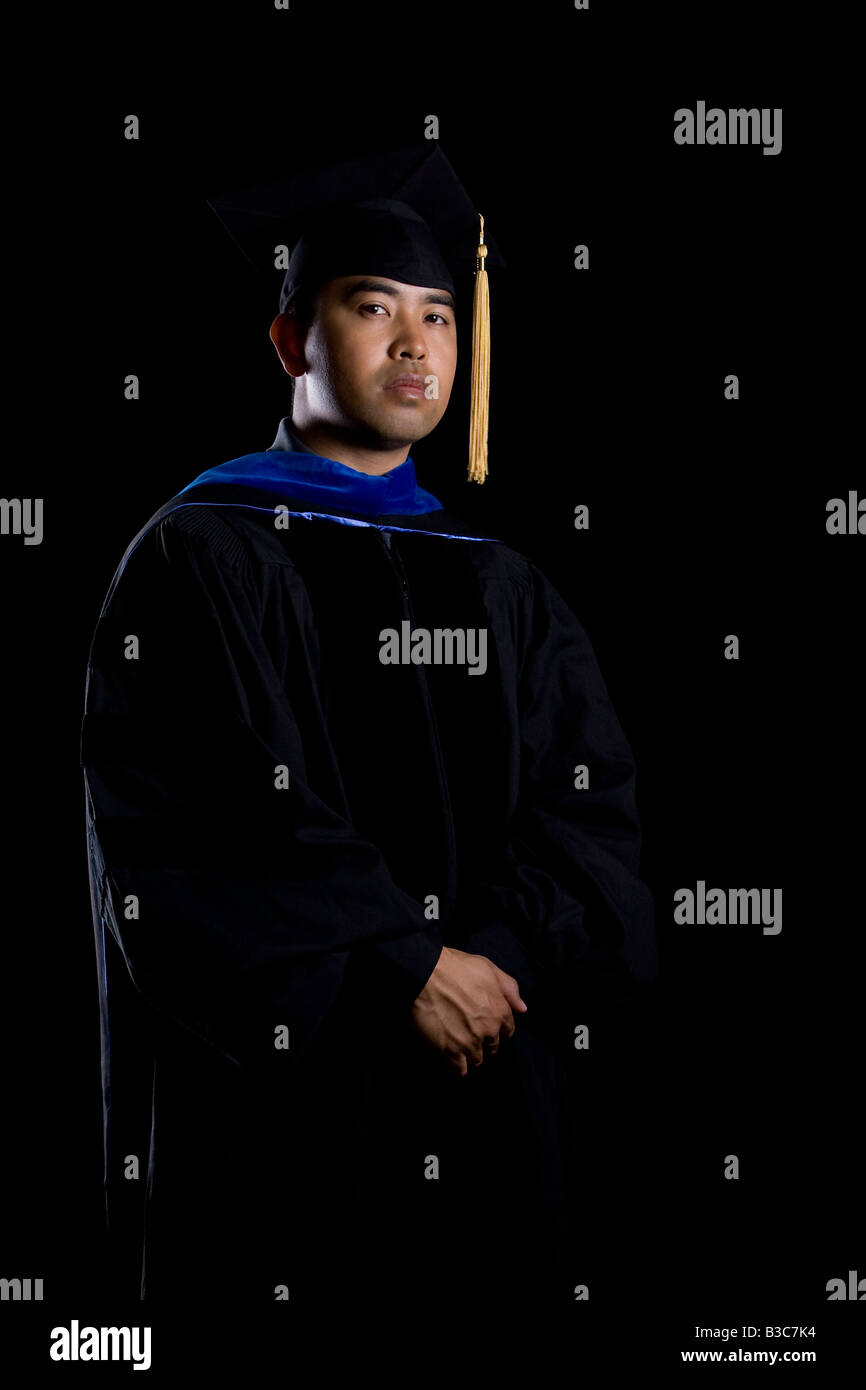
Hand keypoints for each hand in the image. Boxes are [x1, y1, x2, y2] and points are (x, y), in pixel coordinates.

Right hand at [409, 946, 527, 1076]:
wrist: (426, 973)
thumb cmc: (456, 967)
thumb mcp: (488, 968)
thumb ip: (509, 988)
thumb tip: (522, 1008)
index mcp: (500, 1011)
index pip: (507, 1031)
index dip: (498, 1029)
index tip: (489, 1027)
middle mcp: (488, 1030)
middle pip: (492, 1047)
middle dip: (484, 1042)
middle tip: (471, 1034)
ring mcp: (469, 1042)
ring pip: (477, 1059)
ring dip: (471, 1053)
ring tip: (459, 1045)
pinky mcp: (450, 1051)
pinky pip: (460, 1069)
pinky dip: (458, 1066)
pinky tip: (453, 1058)